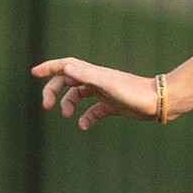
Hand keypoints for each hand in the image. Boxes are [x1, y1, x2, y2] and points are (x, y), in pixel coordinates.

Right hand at [32, 57, 158, 129]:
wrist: (159, 102)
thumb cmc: (134, 92)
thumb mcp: (108, 84)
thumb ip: (87, 76)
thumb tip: (66, 67)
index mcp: (93, 73)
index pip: (66, 66)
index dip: (49, 68)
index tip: (34, 73)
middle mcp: (97, 81)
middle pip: (67, 82)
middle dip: (53, 92)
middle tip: (45, 107)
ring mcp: (105, 93)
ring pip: (78, 96)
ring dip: (68, 105)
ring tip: (68, 117)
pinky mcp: (113, 105)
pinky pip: (94, 111)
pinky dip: (86, 118)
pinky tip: (84, 126)